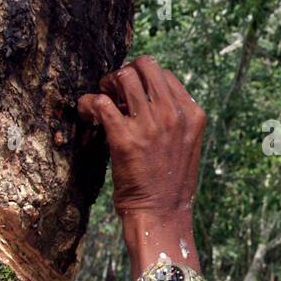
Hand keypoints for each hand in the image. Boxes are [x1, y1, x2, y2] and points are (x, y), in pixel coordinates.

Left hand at [78, 55, 205, 218]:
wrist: (161, 215)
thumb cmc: (170, 183)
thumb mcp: (186, 144)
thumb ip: (174, 118)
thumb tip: (143, 98)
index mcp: (192, 114)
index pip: (164, 74)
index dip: (143, 80)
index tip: (131, 97)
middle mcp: (173, 115)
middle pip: (145, 66)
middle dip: (125, 74)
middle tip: (114, 93)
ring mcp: (150, 125)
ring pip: (123, 76)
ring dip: (106, 85)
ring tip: (101, 103)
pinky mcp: (124, 138)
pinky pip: (100, 102)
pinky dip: (88, 104)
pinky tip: (87, 115)